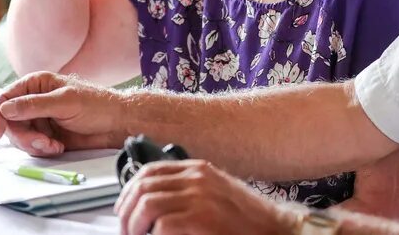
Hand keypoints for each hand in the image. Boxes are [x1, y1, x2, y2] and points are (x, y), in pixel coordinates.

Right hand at [0, 71, 128, 155]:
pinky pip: (32, 146)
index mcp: (36, 84)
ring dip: (34, 145)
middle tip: (42, 143)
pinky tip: (58, 147)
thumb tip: (5, 108)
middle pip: (10, 122)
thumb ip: (34, 105)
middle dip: (24, 136)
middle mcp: (34, 101)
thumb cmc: (96, 105)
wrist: (116, 124)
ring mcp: (39, 119)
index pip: (5, 99)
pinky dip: (42, 149)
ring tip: (54, 145)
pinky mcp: (46, 135)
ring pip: (20, 137)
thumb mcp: (65, 102)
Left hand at [114, 160, 298, 234]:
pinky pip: (161, 225)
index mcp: (198, 169)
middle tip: (126, 230)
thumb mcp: (216, 192)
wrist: (274, 228)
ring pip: (146, 204)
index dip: (129, 191)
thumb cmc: (248, 219)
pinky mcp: (201, 219)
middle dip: (126, 211)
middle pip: (142, 186)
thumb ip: (189, 191)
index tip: (123, 209)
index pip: (149, 171)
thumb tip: (154, 202)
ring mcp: (199, 197)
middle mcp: (197, 178)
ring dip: (134, 225)